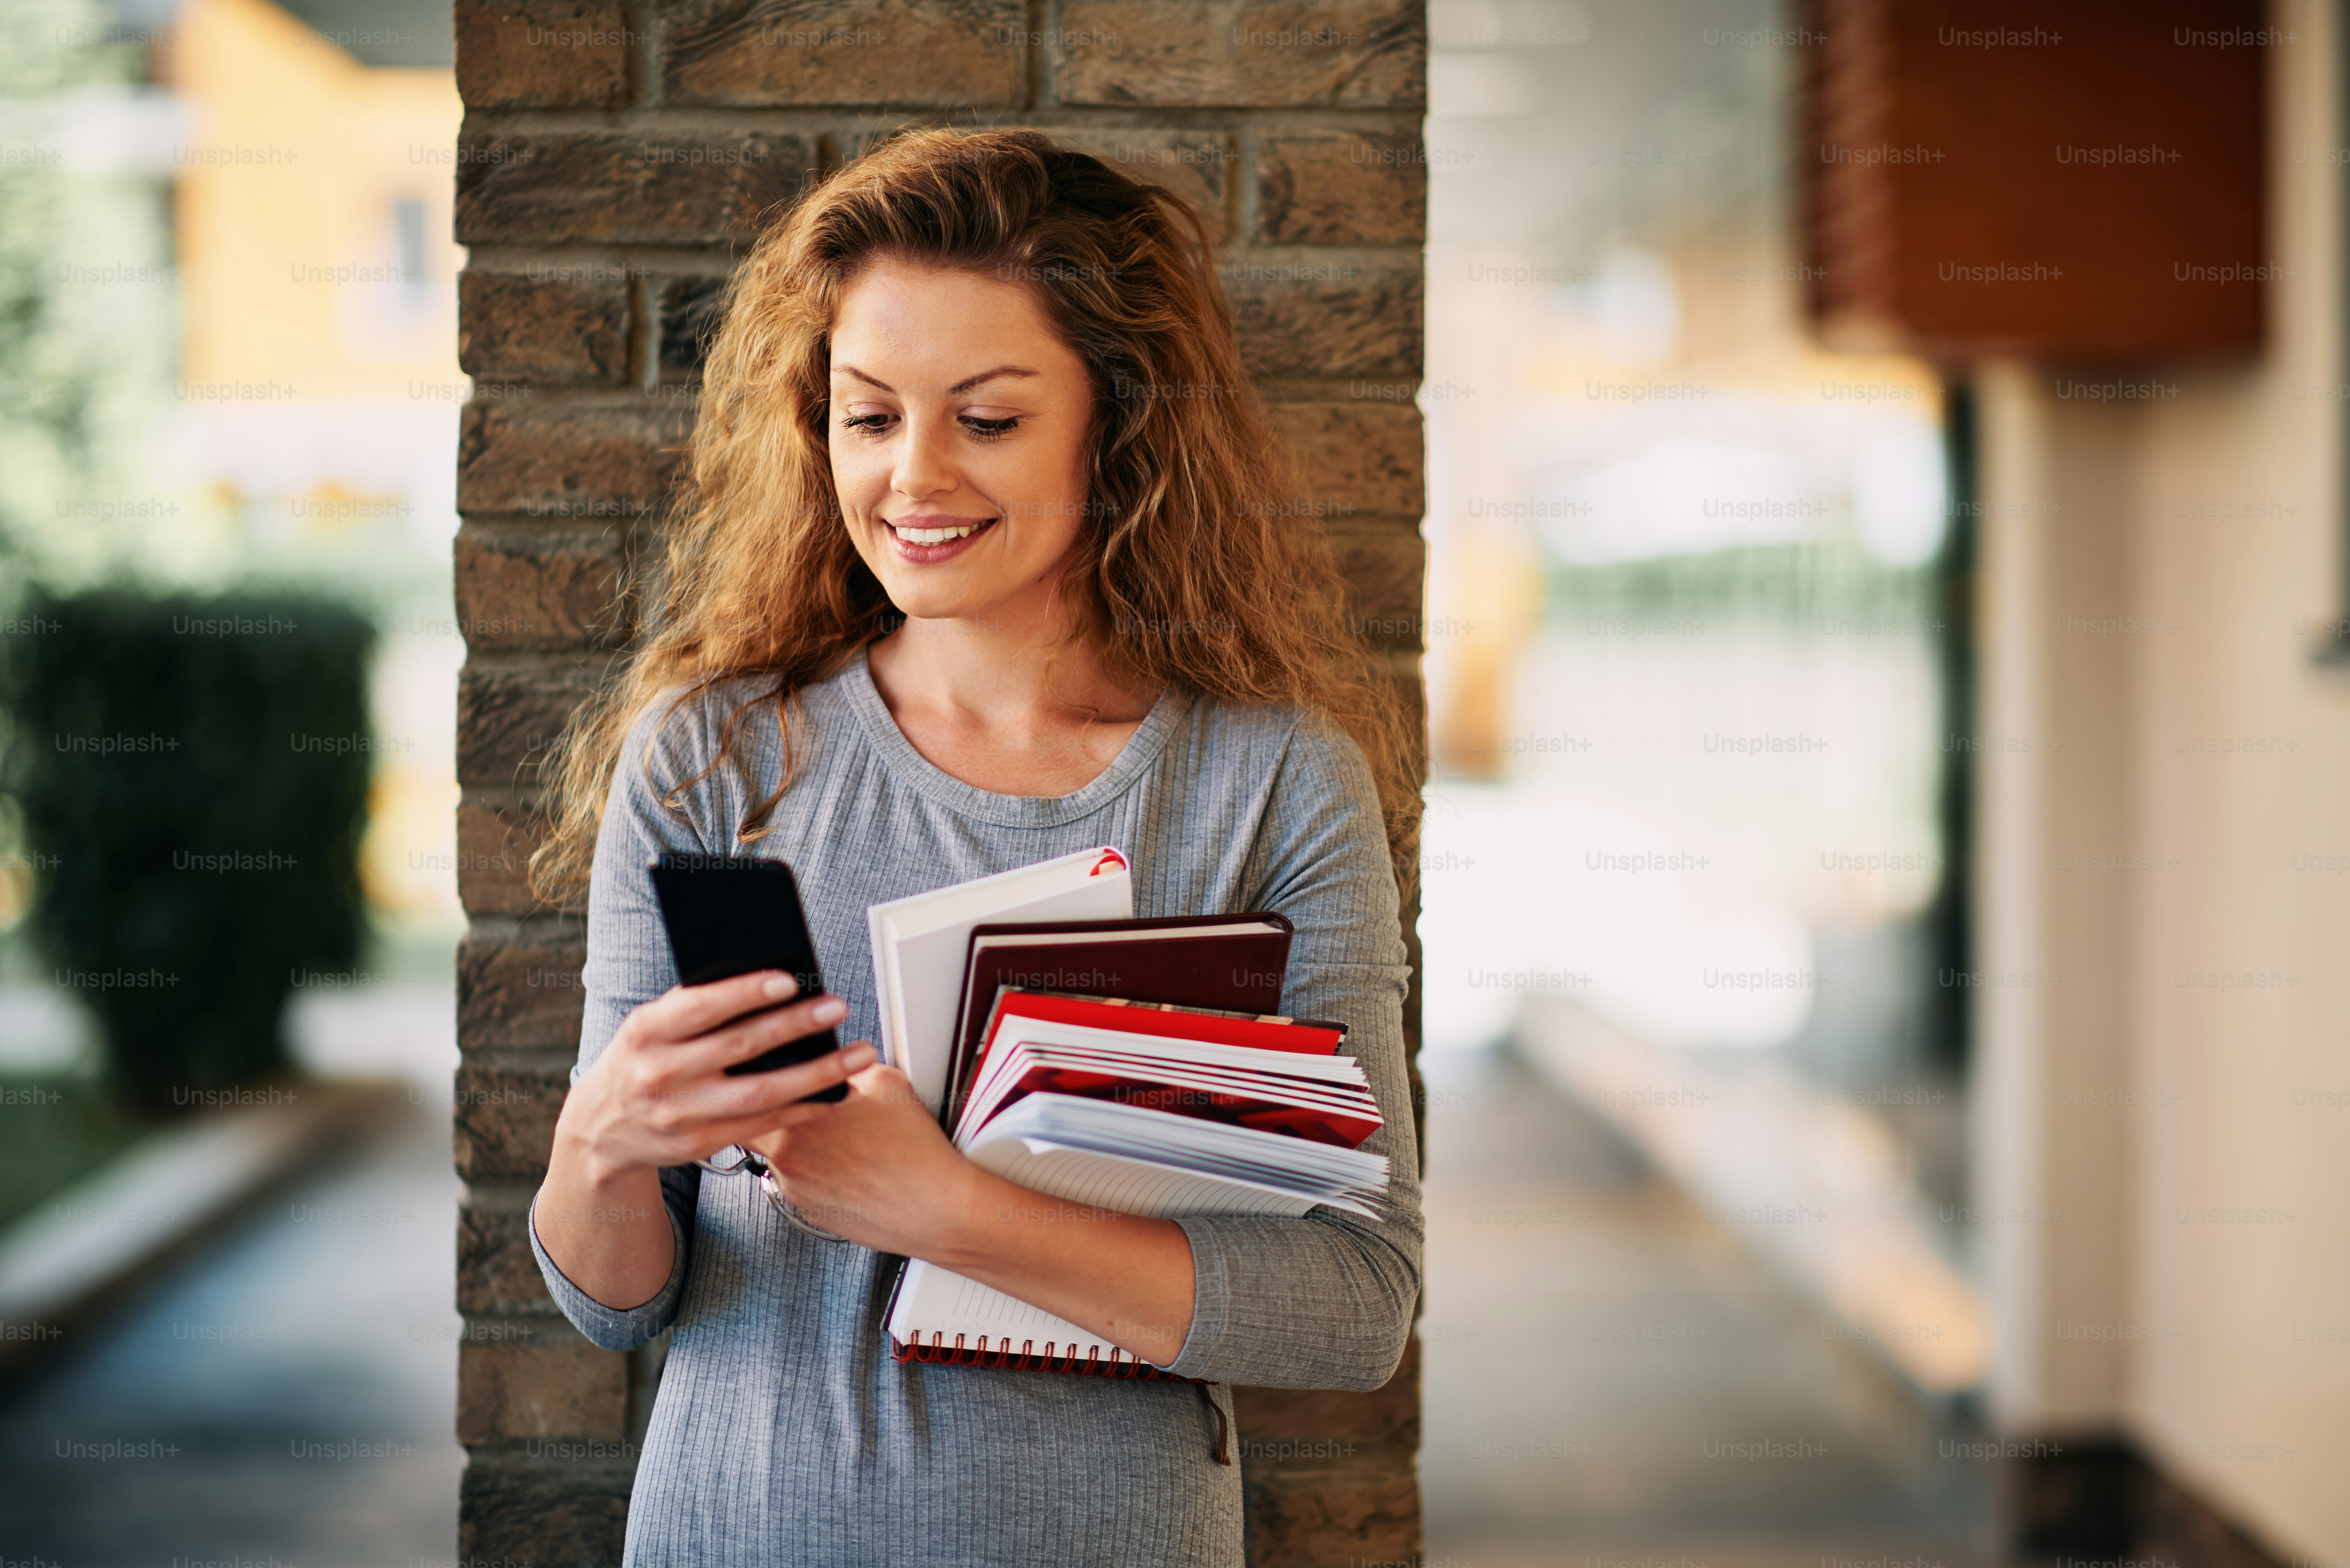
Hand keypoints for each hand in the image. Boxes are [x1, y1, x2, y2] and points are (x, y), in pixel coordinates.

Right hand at [553, 971, 877, 1185]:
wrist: (599, 1128)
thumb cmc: (640, 1058)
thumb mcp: (650, 1026)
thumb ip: (694, 1004)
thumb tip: (762, 976)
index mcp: (645, 1031)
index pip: (699, 1007)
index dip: (745, 993)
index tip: (789, 980)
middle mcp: (660, 1073)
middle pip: (739, 1047)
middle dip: (794, 1026)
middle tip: (837, 1007)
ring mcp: (681, 1113)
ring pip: (760, 1092)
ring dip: (816, 1074)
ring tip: (858, 1054)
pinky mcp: (699, 1143)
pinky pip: (761, 1123)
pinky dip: (802, 1107)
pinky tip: (834, 1092)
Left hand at [742, 1062, 982, 1257]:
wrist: (934, 1207)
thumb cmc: (914, 1151)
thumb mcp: (885, 1083)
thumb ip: (844, 1067)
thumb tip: (832, 1062)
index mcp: (796, 1121)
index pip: (755, 1096)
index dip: (763, 1085)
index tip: (774, 1081)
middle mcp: (786, 1160)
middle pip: (758, 1130)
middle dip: (777, 1116)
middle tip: (805, 1105)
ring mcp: (797, 1191)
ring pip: (781, 1158)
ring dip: (801, 1146)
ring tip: (842, 1139)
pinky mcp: (811, 1213)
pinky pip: (801, 1184)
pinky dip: (817, 1173)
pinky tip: (850, 1165)